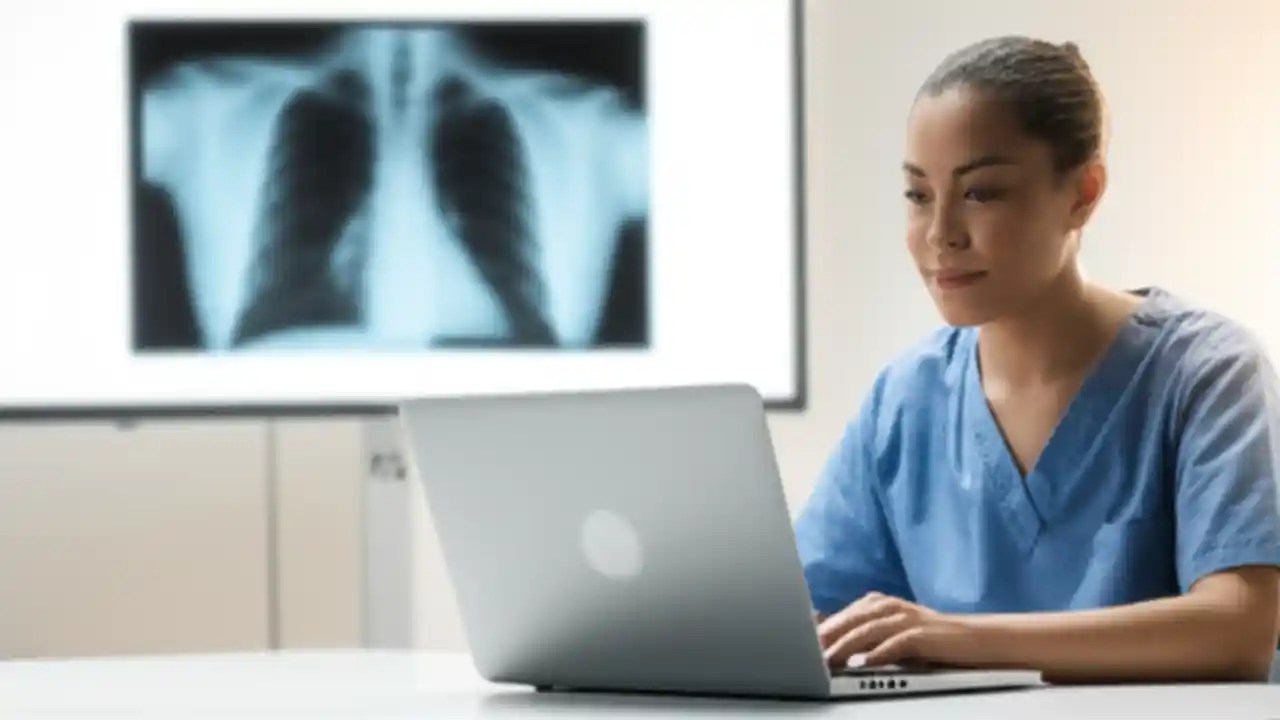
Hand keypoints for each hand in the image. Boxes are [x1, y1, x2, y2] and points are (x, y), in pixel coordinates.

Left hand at [817, 592, 982, 668]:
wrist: (972, 638)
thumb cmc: (926, 638)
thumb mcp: (890, 633)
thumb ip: (862, 634)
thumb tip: (826, 643)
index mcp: (878, 603)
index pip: (842, 616)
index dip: (821, 630)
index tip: (800, 643)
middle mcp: (889, 606)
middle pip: (851, 620)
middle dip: (828, 637)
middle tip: (807, 653)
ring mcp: (906, 618)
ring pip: (869, 629)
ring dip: (847, 645)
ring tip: (830, 659)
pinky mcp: (923, 633)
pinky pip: (897, 643)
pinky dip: (880, 652)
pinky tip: (866, 662)